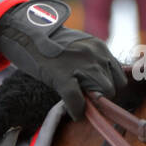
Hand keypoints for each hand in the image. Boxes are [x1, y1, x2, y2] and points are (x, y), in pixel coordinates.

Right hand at [0, 0, 125, 120]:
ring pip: (100, 95)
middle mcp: (94, 55)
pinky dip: (77, 110)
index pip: (120, 76)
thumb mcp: (79, 45)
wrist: (25, 33)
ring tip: (78, 101)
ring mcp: (79, 65)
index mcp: (99, 47)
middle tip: (86, 96)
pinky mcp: (62, 76)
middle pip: (113, 88)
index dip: (110, 87)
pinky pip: (77, 101)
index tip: (99, 92)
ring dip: (91, 102)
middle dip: (101, 95)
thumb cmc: (50, 44)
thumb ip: (94, 60)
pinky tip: (74, 113)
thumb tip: (103, 83)